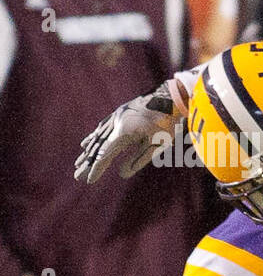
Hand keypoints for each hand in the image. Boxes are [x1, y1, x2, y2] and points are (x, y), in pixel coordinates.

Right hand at [75, 69, 199, 183]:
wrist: (171, 95)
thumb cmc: (168, 122)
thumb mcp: (157, 144)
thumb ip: (139, 159)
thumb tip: (122, 174)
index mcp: (124, 132)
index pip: (106, 154)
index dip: (97, 168)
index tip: (89, 180)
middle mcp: (116, 123)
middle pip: (99, 147)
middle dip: (88, 163)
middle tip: (77, 176)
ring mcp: (117, 116)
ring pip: (98, 137)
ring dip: (88, 152)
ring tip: (78, 163)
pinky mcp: (120, 113)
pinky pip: (102, 128)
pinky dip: (94, 138)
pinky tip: (87, 144)